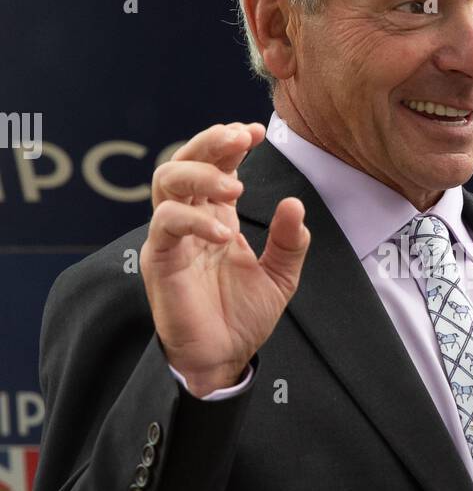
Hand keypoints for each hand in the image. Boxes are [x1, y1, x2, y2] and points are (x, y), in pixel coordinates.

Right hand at [141, 121, 310, 396]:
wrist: (223, 359)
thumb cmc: (243, 317)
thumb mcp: (280, 277)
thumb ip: (289, 242)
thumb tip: (294, 203)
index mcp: (217, 217)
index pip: (216, 166)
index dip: (231, 143)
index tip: (256, 131)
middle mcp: (190, 219)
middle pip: (185, 160)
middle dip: (211, 142)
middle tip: (241, 137)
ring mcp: (172, 237)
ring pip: (166, 181)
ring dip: (201, 173)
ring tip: (235, 187)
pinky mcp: (160, 260)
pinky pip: (167, 224)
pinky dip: (195, 220)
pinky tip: (224, 232)